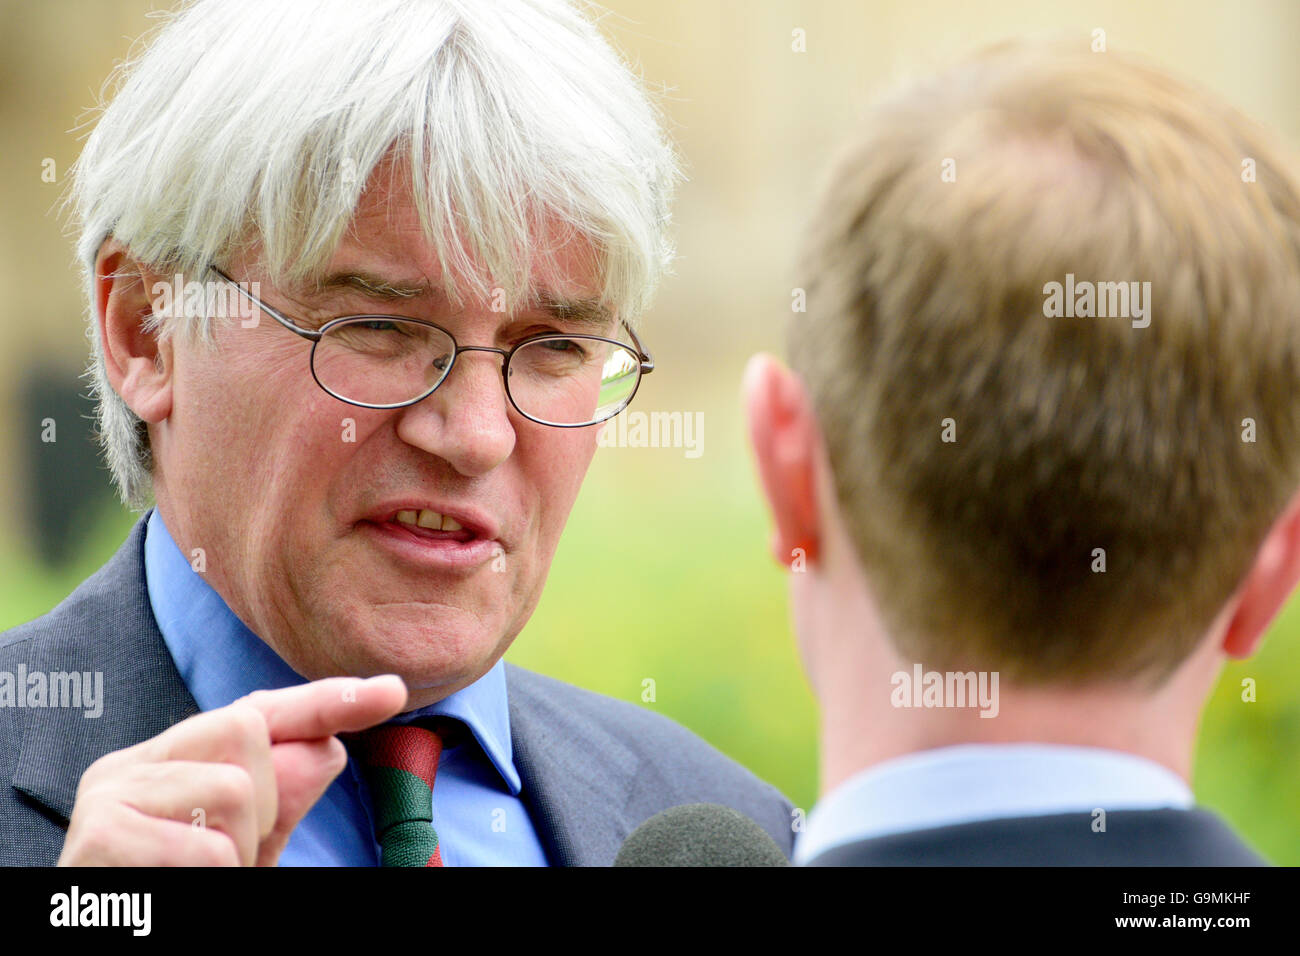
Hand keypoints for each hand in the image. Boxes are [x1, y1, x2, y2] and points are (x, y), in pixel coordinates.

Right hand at [57, 674, 407, 865]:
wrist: (120, 942)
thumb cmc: (175, 892)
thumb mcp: (240, 849)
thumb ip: (280, 799)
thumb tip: (328, 744)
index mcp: (165, 762)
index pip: (255, 714)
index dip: (325, 701)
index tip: (393, 692)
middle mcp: (130, 765)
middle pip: (246, 731)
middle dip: (261, 804)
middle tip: (223, 858)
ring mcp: (109, 794)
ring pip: (232, 788)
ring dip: (234, 851)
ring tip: (194, 879)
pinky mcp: (100, 834)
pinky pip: (205, 848)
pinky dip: (210, 878)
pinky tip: (170, 891)